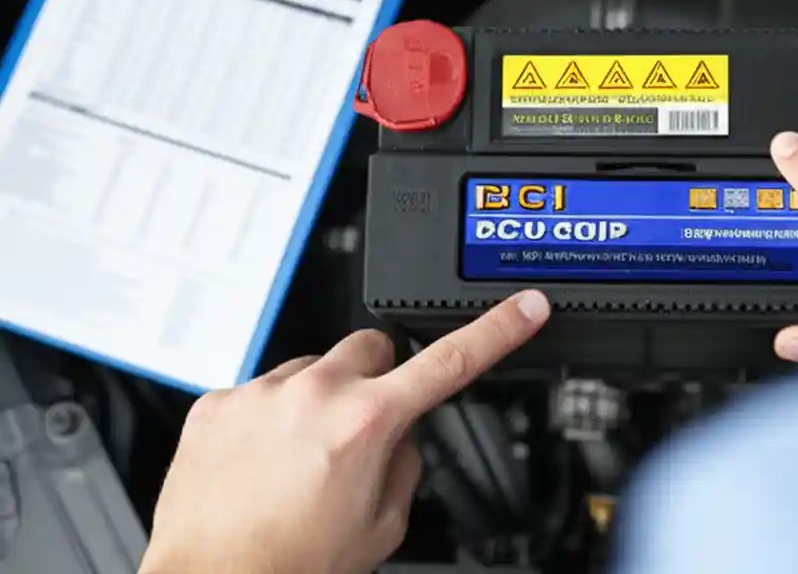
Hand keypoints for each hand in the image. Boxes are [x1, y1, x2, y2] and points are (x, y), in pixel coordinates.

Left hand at [140, 290, 550, 573]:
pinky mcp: (217, 403)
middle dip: (379, 377)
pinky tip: (261, 463)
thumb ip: (405, 465)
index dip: (498, 329)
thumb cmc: (292, 566)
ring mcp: (261, 394)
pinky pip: (260, 392)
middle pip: (373, 347)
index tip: (525, 306)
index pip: (452, 361)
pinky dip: (268, 420)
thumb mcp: (382, 526)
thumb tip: (402, 436)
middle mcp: (314, 394)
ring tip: (300, 460)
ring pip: (312, 369)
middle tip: (363, 428)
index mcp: (368, 422)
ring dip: (318, 401)